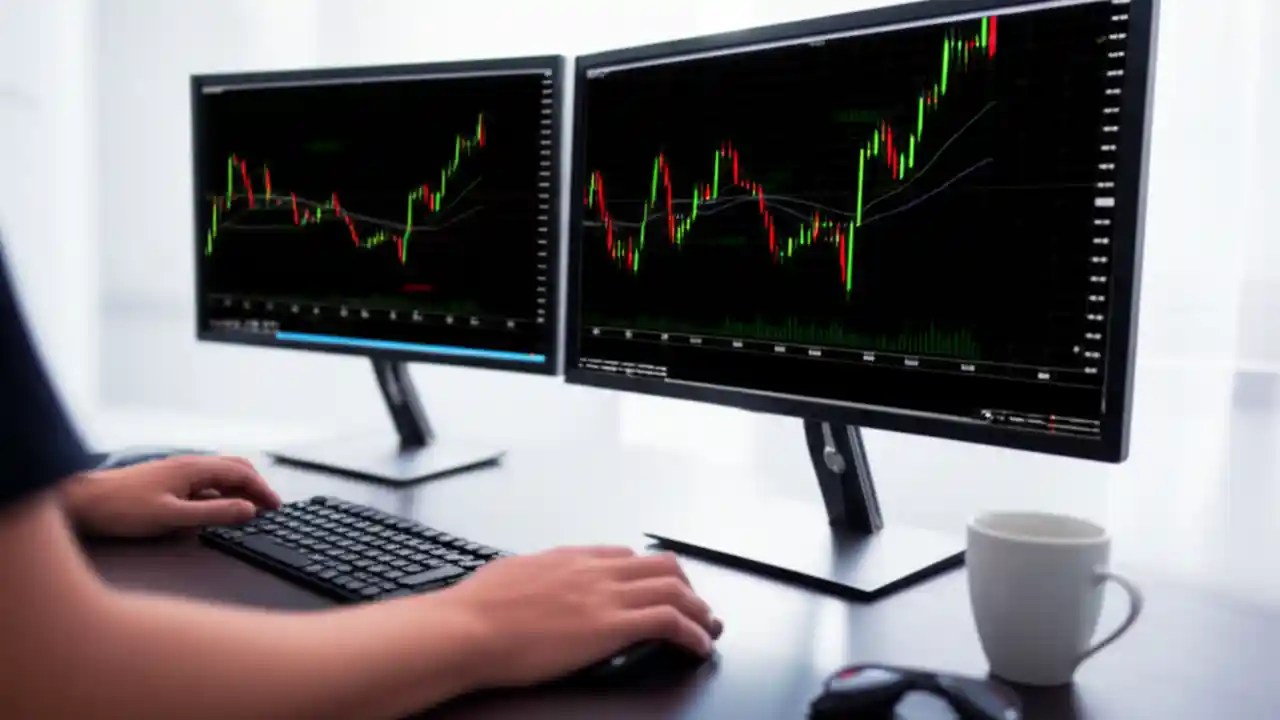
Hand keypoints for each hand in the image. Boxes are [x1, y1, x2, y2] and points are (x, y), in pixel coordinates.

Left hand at [60, 456, 281, 537]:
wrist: (83, 501)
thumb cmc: (122, 509)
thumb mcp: (172, 517)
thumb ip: (213, 514)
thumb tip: (247, 510)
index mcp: (194, 468)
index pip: (242, 473)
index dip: (263, 490)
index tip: (275, 507)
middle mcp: (189, 465)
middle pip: (235, 468)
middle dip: (256, 486)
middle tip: (269, 507)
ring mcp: (178, 472)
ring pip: (220, 475)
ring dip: (239, 489)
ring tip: (249, 509)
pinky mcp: (168, 481)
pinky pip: (205, 483)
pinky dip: (221, 493)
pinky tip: (219, 508)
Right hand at [436, 546, 722, 687]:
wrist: (467, 628)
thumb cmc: (475, 611)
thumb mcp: (506, 578)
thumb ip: (527, 578)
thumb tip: (521, 582)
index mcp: (568, 558)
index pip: (624, 555)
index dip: (648, 572)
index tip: (657, 586)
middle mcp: (593, 569)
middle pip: (660, 564)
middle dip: (685, 585)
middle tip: (694, 606)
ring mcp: (606, 594)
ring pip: (674, 587)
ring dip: (699, 609)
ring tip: (708, 628)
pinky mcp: (612, 625)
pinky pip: (670, 621)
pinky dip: (693, 633)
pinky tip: (698, 646)